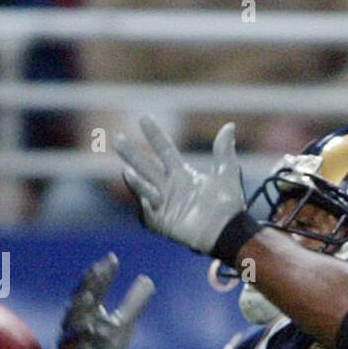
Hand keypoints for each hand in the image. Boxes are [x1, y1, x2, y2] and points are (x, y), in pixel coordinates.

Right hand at [55, 253, 154, 348]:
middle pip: (81, 297)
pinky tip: (91, 328)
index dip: (103, 273)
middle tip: (100, 270)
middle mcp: (76, 320)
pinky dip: (78, 335)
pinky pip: (69, 344)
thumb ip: (134, 302)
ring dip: (81, 308)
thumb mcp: (124, 324)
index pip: (95, 286)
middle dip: (90, 284)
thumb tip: (148, 279)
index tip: (113, 258)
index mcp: (89, 310)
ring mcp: (70, 337)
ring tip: (92, 297)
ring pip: (72, 319)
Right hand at [114, 117, 245, 254]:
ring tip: (125, 170)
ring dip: (134, 180)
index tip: (144, 118)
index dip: (155, 135)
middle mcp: (170, 186)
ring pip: (144, 187)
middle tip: (117, 139)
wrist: (228, 230)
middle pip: (146, 166)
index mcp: (182, 174)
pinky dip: (143, 201)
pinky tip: (140, 196)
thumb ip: (223, 151)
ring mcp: (164, 203)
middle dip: (132, 154)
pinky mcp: (162, 221)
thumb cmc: (228, 205)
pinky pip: (147, 209)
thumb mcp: (227, 174)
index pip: (164, 150)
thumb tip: (229, 126)